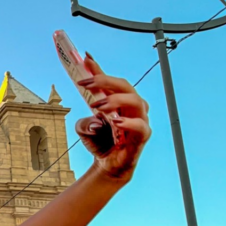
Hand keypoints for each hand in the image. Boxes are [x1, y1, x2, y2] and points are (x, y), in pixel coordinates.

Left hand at [75, 55, 150, 182]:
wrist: (107, 165)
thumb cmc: (99, 143)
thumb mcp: (84, 129)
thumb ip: (83, 122)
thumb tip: (95, 119)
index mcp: (118, 101)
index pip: (110, 82)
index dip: (98, 70)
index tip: (85, 59)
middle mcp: (131, 107)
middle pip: (125, 86)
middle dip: (105, 81)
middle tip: (86, 83)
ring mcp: (139, 120)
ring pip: (136, 101)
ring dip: (115, 100)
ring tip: (97, 106)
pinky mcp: (142, 136)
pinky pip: (141, 126)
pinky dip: (129, 122)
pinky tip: (116, 122)